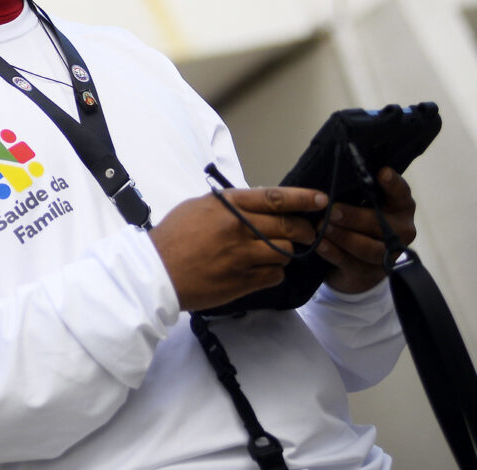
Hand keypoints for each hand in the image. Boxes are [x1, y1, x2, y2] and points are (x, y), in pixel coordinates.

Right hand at [149, 186, 326, 310]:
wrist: (156, 272)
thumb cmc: (173, 237)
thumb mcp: (197, 207)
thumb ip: (230, 205)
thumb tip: (257, 206)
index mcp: (228, 206)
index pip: (276, 198)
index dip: (304, 199)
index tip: (322, 201)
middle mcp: (239, 229)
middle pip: (289, 227)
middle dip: (305, 230)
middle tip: (308, 233)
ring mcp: (242, 256)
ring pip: (285, 253)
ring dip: (285, 253)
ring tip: (271, 254)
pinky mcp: (243, 281)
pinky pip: (275, 275)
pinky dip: (273, 272)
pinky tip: (261, 270)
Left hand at [317, 168, 417, 293]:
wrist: (357, 262)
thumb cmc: (357, 220)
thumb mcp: (359, 203)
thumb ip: (354, 191)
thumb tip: (331, 170)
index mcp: (400, 207)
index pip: (401, 194)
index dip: (393, 184)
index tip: (381, 172)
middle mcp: (401, 231)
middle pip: (381, 224)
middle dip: (354, 217)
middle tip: (331, 210)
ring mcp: (389, 254)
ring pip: (368, 248)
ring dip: (343, 236)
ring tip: (322, 227)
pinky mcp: (371, 273)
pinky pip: (352, 263)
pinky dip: (334, 253)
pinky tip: (319, 245)